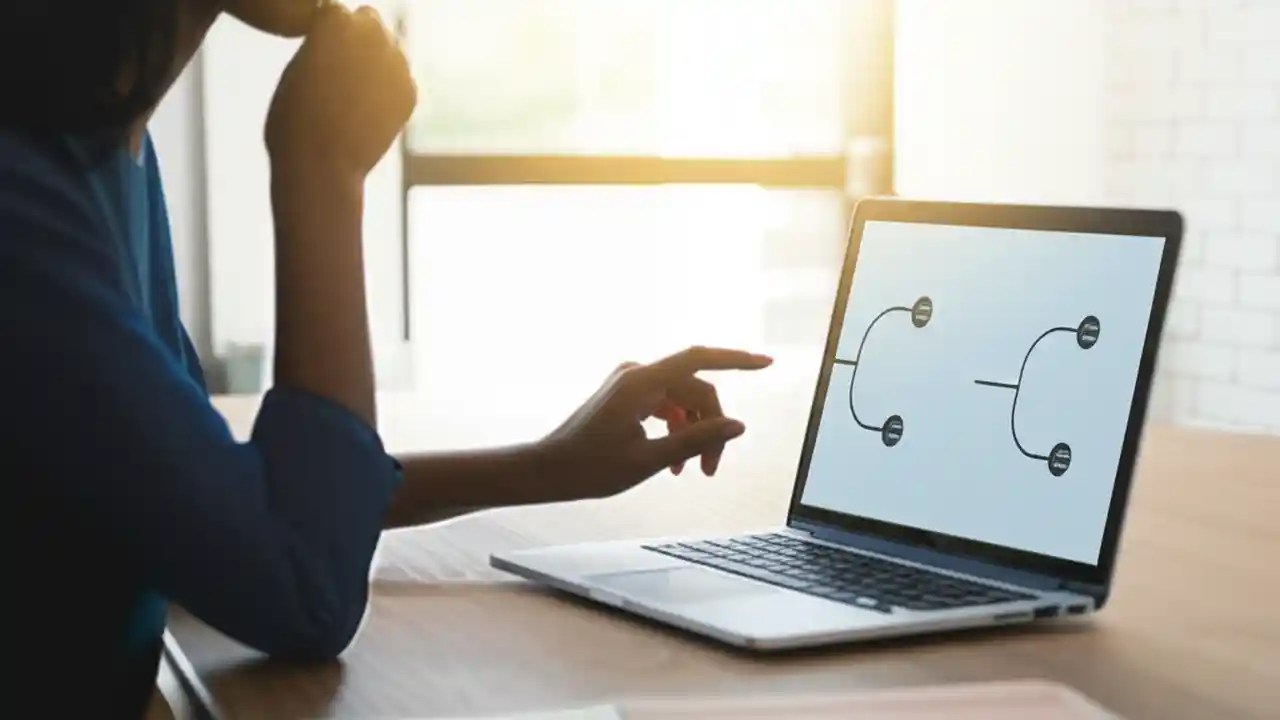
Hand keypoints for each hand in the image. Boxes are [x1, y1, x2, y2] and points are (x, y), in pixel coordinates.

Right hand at [265, 4, 416, 179]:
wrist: (323, 165)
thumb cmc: (294, 118)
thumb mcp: (297, 67)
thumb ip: (322, 44)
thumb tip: (339, 39)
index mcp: (336, 21)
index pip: (335, 12)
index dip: (324, 32)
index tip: (318, 55)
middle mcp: (373, 34)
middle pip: (369, 20)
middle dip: (357, 38)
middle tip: (340, 70)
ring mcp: (397, 63)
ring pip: (389, 49)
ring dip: (376, 61)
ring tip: (353, 93)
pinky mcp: (410, 91)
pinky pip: (400, 78)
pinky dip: (389, 88)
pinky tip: (369, 110)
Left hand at [539, 347, 772, 499]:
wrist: (548, 470)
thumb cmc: (590, 468)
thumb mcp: (648, 460)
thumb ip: (695, 440)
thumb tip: (737, 426)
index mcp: (640, 382)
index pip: (699, 360)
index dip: (736, 360)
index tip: (766, 363)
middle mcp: (637, 374)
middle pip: (695, 390)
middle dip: (710, 426)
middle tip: (711, 469)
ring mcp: (631, 382)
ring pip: (682, 400)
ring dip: (694, 431)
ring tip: (691, 471)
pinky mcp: (627, 395)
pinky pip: (666, 405)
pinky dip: (677, 429)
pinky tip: (674, 462)